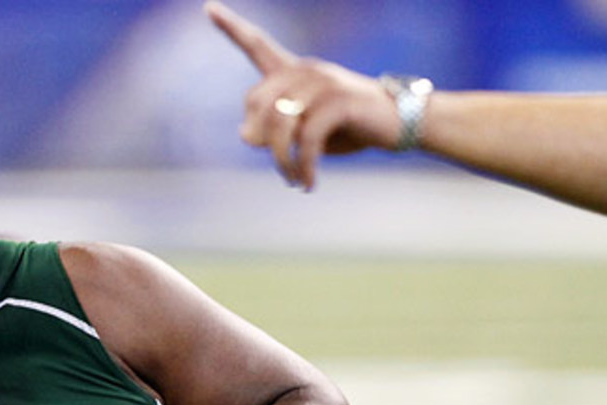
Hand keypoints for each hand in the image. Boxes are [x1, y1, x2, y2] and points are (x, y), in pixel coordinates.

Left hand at [205, 1, 401, 188]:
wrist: (397, 123)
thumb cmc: (346, 127)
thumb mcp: (304, 131)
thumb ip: (273, 130)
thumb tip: (245, 135)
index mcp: (293, 70)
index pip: (257, 44)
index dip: (232, 27)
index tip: (208, 7)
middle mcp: (304, 70)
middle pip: (256, 104)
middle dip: (261, 140)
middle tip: (280, 167)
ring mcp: (322, 83)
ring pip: (278, 126)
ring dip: (282, 162)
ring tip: (293, 179)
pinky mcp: (338, 102)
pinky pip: (305, 140)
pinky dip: (303, 167)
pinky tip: (308, 184)